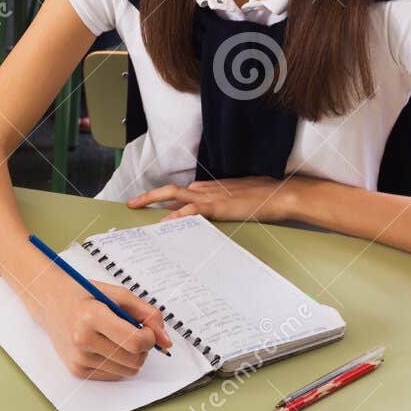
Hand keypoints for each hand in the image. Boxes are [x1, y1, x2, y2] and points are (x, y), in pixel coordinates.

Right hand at [29, 268, 171, 380]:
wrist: (49, 301)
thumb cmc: (84, 295)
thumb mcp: (117, 294)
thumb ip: (147, 314)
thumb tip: (166, 341)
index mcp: (92, 317)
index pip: (136, 342)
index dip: (149, 337)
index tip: (144, 327)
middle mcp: (82, 341)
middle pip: (135, 360)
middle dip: (142, 347)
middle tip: (131, 331)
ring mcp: (79, 358)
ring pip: (128, 370)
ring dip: (131, 356)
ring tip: (118, 337)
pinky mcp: (78, 370)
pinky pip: (115, 375)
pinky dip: (119, 363)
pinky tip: (106, 346)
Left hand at [129, 177, 298, 223]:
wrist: (278, 195)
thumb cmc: (261, 198)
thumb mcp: (235, 200)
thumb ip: (219, 204)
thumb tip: (204, 213)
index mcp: (209, 188)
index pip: (180, 194)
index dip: (164, 201)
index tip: (150, 208)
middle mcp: (205, 190)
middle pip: (171, 190)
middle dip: (149, 196)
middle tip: (131, 204)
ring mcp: (210, 196)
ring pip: (175, 194)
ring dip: (153, 199)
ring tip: (136, 206)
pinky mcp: (217, 206)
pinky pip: (192, 209)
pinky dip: (177, 214)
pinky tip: (166, 221)